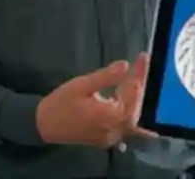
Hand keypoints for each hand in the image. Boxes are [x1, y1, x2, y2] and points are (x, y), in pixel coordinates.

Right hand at [36, 53, 158, 147]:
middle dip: (139, 84)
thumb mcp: (82, 85)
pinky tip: (151, 128)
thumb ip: (105, 76)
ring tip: (138, 79)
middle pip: (137, 105)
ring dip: (137, 99)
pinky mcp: (108, 138)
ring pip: (133, 117)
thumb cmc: (61, 103)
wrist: (44, 124)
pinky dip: (137, 123)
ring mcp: (113, 137)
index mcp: (111, 116)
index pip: (134, 92)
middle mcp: (116, 130)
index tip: (143, 57)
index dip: (139, 73)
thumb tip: (126, 65)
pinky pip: (127, 128)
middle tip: (140, 65)